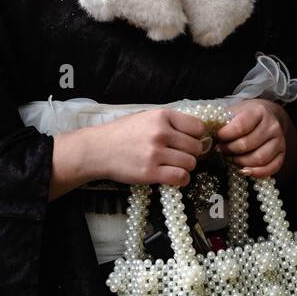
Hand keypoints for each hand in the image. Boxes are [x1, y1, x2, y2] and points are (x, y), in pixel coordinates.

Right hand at [84, 108, 212, 187]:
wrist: (98, 149)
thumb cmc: (123, 134)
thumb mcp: (147, 117)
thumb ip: (170, 123)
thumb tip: (198, 134)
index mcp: (162, 116)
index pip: (197, 127)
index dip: (197, 136)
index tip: (190, 141)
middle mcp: (160, 133)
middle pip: (196, 147)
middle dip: (192, 153)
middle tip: (180, 155)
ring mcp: (155, 153)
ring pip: (190, 163)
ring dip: (186, 167)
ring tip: (173, 165)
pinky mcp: (150, 173)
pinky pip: (180, 177)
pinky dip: (182, 179)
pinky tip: (174, 176)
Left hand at [214, 100, 295, 178]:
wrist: (267, 117)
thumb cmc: (245, 116)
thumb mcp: (233, 111)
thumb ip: (221, 122)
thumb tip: (205, 137)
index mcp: (259, 111)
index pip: (240, 126)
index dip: (224, 135)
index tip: (216, 137)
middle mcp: (272, 125)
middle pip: (247, 145)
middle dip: (229, 150)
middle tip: (221, 149)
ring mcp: (279, 141)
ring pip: (258, 159)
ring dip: (240, 162)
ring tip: (231, 158)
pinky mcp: (282, 154)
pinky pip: (271, 168)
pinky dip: (256, 173)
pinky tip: (244, 170)